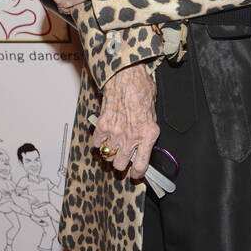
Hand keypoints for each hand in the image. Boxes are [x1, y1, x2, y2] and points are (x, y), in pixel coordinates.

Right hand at [92, 63, 158, 178]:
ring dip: (110, 153)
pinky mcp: (102, 125)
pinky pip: (97, 143)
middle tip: (122, 157)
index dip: (137, 173)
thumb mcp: (154, 112)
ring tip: (113, 146)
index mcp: (148, 134)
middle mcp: (131, 137)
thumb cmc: (142, 89)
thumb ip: (148, 128)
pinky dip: (99, 142)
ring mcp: (115, 132)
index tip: (135, 173)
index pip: (140, 165)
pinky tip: (104, 136)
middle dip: (121, 163)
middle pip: (120, 164)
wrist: (126, 76)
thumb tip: (145, 140)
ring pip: (108, 155)